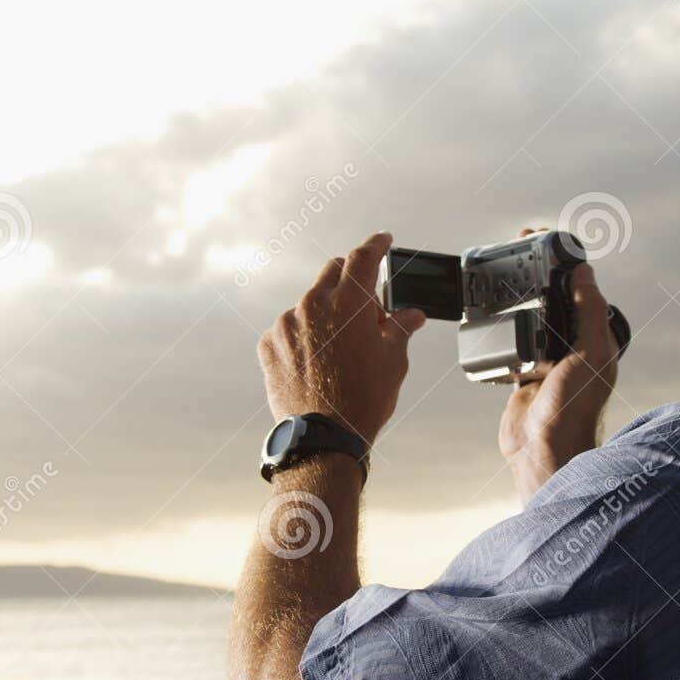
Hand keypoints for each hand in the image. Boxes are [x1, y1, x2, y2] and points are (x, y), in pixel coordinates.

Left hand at [257, 232, 426, 446]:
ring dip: (327, 313)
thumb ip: (400, 328)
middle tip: (367, 306)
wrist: (323, 438)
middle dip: (352, 279)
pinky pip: (289, 328)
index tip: (383, 241)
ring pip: (310, 303)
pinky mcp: (268, 344)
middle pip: (334, 272)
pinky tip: (318, 362)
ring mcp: (286, 324)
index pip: (364, 257)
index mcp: (349, 303)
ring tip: (341, 349)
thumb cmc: (363, 401)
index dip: (377, 244)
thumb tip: (411, 315)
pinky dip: (304, 335)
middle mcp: (313, 305)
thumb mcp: (394, 362)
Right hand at [498, 227, 619, 503]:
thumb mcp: (590, 354)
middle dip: (537, 272)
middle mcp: (572, 347)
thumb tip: (585, 270)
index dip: (566, 263)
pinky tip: (487, 312)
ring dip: (516, 295)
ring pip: (530, 317)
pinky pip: (509, 343)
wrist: (543, 453)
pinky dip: (499, 327)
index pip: (582, 290)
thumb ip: (589, 311)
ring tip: (499, 271)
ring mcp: (546, 361)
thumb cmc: (574, 409)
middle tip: (516, 246)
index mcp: (594, 339)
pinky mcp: (521, 375)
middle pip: (553, 298)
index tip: (547, 240)